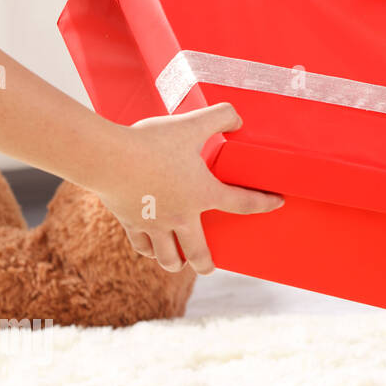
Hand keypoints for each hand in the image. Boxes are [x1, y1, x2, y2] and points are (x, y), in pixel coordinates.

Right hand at [98, 102, 283, 273]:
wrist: (107, 158)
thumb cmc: (151, 143)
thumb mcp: (192, 123)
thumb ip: (221, 116)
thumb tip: (239, 118)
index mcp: (202, 194)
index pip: (243, 204)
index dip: (264, 204)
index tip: (277, 203)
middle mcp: (180, 216)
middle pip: (198, 251)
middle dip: (206, 263)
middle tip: (209, 268)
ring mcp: (153, 224)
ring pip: (167, 256)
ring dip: (174, 262)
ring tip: (178, 262)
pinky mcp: (129, 221)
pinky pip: (140, 245)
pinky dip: (147, 249)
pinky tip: (149, 248)